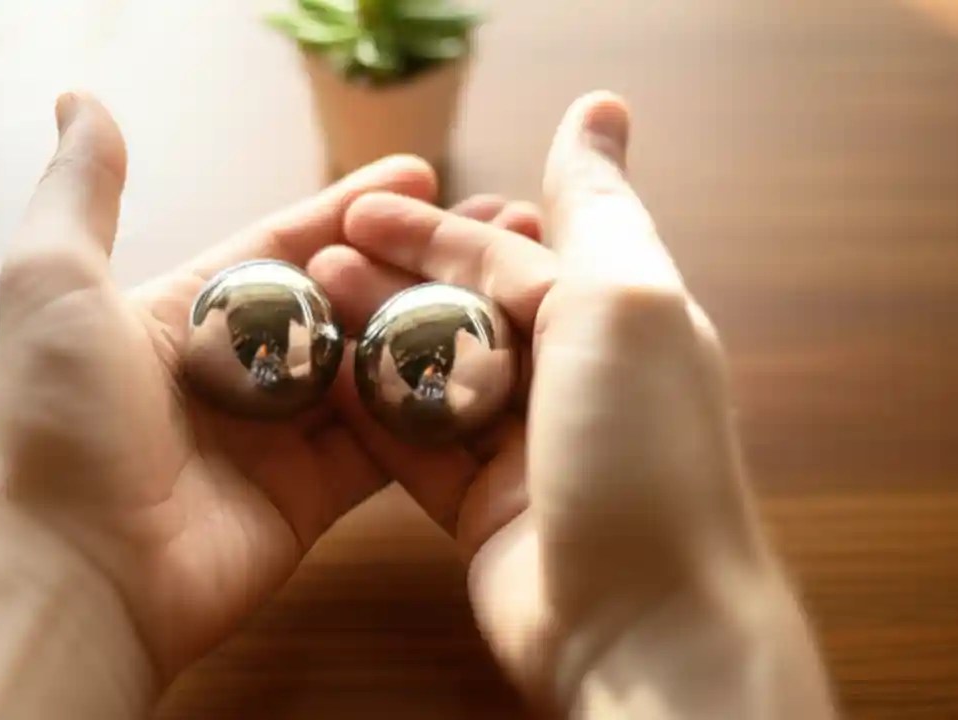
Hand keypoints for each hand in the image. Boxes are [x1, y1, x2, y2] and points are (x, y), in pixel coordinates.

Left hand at [0, 93, 436, 681]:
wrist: (78, 573)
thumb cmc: (60, 425)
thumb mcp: (55, 283)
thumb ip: (83, 192)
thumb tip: (78, 98)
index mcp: (190, 314)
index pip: (287, 243)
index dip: (352, 207)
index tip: (422, 174)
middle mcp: (242, 371)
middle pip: (346, 301)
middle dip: (415, 260)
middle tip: (494, 225)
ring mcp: (282, 436)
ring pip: (378, 366)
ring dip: (439, 326)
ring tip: (512, 282)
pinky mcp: (315, 496)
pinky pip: (387, 442)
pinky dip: (430, 409)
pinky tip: (489, 370)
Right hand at [313, 92, 833, 716]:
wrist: (640, 627)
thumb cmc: (645, 456)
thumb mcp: (625, 304)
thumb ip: (595, 210)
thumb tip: (600, 108)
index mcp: (620, 321)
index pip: (514, 253)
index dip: (436, 228)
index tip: (361, 208)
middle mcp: (576, 381)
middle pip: (468, 308)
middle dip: (395, 277)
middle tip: (322, 256)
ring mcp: (527, 449)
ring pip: (434, 374)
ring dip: (373, 338)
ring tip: (311, 304)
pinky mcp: (482, 510)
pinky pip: (415, 448)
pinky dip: (373, 415)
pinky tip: (326, 383)